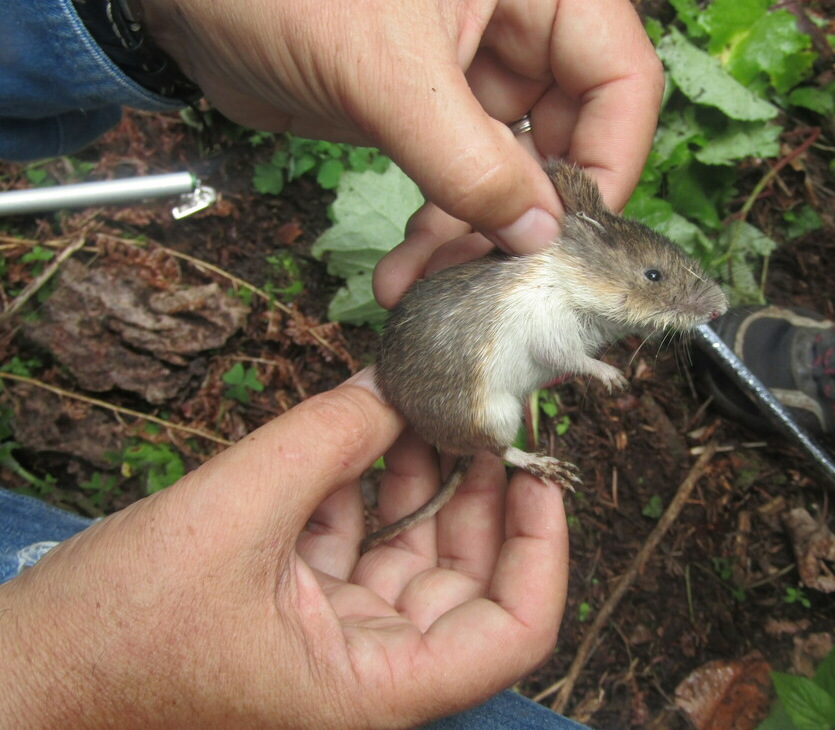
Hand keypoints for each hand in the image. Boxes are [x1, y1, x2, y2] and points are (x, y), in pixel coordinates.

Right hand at [0, 370, 568, 728]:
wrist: (14, 681)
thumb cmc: (109, 636)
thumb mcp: (230, 517)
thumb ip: (323, 442)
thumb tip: (392, 383)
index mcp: (368, 690)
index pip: (510, 634)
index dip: (542, 551)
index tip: (539, 474)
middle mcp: (362, 673)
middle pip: (464, 582)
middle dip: (476, 494)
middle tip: (482, 412)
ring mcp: (328, 642)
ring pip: (408, 555)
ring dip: (418, 480)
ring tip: (427, 404)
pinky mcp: (290, 611)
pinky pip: (352, 543)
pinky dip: (360, 487)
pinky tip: (367, 428)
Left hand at [129, 0, 662, 290]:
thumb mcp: (383, 66)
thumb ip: (469, 159)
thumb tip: (540, 237)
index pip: (617, 73)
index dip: (610, 158)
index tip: (577, 237)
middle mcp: (513, 19)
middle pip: (567, 133)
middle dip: (531, 214)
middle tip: (500, 279)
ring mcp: (469, 68)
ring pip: (508, 170)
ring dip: (476, 237)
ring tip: (436, 288)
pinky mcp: (424, 107)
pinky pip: (456, 180)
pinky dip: (437, 230)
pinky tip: (405, 274)